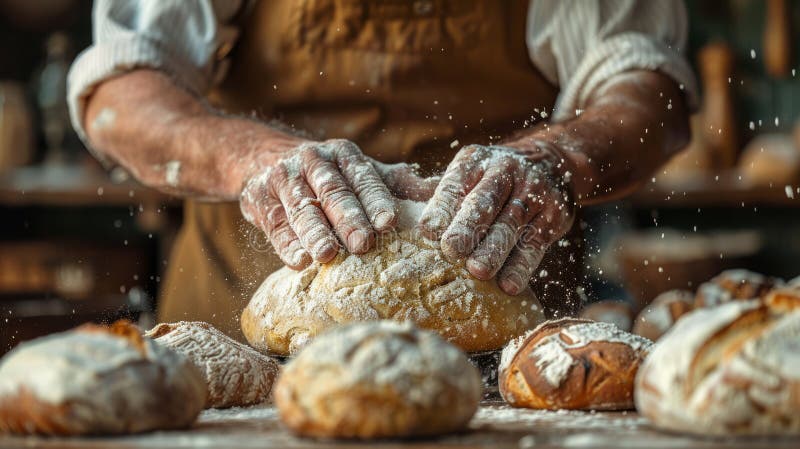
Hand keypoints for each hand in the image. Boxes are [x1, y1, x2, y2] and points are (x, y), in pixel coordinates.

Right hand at [240, 139, 437, 268]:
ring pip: (301, 207)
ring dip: (315, 232)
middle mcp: (313, 161)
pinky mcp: (260, 199)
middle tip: (364, 244)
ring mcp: (284, 178)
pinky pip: (275, 224)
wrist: (264, 160)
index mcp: (344, 154)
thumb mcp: (360, 171)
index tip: (390, 223)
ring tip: (327, 254)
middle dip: (349, 218)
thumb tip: (438, 192)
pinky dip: (286, 244)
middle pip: (333, 192)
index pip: (363, 177)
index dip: (376, 200)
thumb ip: (396, 184)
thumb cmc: (328, 174)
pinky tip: (299, 262)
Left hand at [418, 144, 574, 294]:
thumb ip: (438, 194)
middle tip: (451, 250)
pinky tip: (508, 285)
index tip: (427, 230)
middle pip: (484, 202)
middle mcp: (504, 172)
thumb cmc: (491, 180)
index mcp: (474, 162)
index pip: (455, 184)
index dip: (441, 207)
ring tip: (478, 271)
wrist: (550, 164)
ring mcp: (532, 193)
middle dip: (467, 227)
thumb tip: (398, 216)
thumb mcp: (467, 173)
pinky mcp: (552, 217)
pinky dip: (522, 266)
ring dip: (494, 250)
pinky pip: (535, 244)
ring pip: (511, 224)